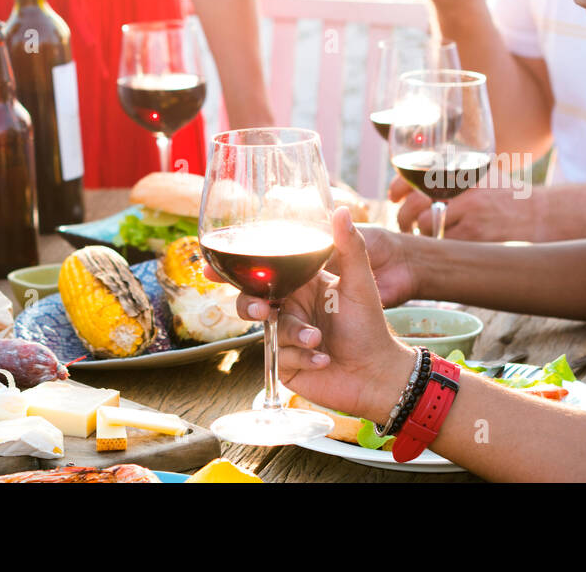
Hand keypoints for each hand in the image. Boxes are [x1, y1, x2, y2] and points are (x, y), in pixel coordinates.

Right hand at [231, 208, 413, 423]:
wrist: (377, 375)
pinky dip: (303, 357)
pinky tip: (324, 359)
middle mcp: (289, 306)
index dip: (236, 267)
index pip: (264, 269)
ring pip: (267, 329)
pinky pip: (279, 356)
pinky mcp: (285, 363)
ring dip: (291, 334)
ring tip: (316, 339)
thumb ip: (349, 248)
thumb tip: (342, 209)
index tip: (209, 265)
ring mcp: (285, 335)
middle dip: (249, 304)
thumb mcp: (361, 284)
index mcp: (301, 283)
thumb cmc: (370, 326)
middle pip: (251, 299)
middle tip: (261, 310)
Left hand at [391, 177, 538, 241]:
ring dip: (420, 233)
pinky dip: (437, 245)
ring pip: (428, 229)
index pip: (416, 176)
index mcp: (459, 173)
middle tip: (405, 220)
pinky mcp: (476, 238)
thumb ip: (454, 171)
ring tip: (423, 232)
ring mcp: (469, 217)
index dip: (398, 186)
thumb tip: (420, 167)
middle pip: (415, 208)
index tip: (393, 195)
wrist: (539, 214)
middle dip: (404, 216)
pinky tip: (440, 243)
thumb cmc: (506, 192)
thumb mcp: (480, 172)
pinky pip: (444, 245)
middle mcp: (462, 193)